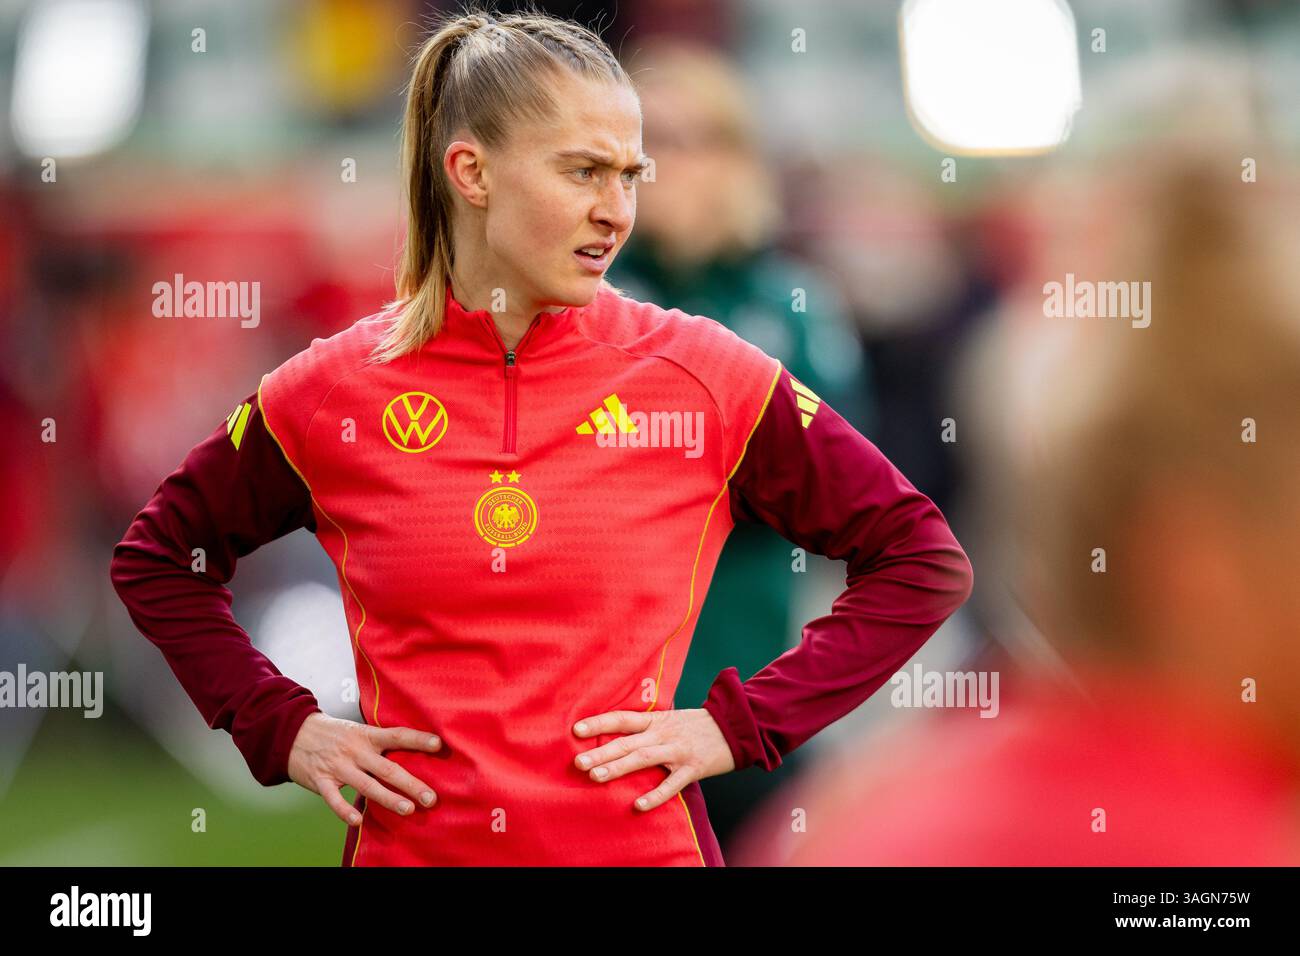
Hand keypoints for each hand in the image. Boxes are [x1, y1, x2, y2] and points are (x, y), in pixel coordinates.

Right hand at [287, 712, 442, 825]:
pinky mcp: (321, 781)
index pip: (397, 735)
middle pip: (387, 768)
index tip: (439, 745)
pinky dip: (345, 810)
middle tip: (431, 798)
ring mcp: (338, 766)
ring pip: (367, 785)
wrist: (292, 733)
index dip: (418, 739)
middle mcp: (355, 751)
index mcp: (366, 736)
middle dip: (411, 784)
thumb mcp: (358, 731)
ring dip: (388, 799)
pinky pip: (334, 799)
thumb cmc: (333, 734)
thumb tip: (411, 754)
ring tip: (408, 809)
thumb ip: (379, 743)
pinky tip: (357, 821)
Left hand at [572, 708, 735, 810]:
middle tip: (578, 762)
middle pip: (627, 742)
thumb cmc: (696, 725)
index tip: (576, 730)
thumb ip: (645, 728)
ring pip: (643, 758)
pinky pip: (672, 784)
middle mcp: (663, 734)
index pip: (622, 719)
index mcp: (655, 721)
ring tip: (596, 777)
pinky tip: (639, 805)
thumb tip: (614, 735)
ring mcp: (677, 751)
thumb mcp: (669, 719)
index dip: (599, 723)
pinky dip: (656, 795)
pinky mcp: (693, 768)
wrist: (735, 726)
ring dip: (619, 767)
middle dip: (601, 751)